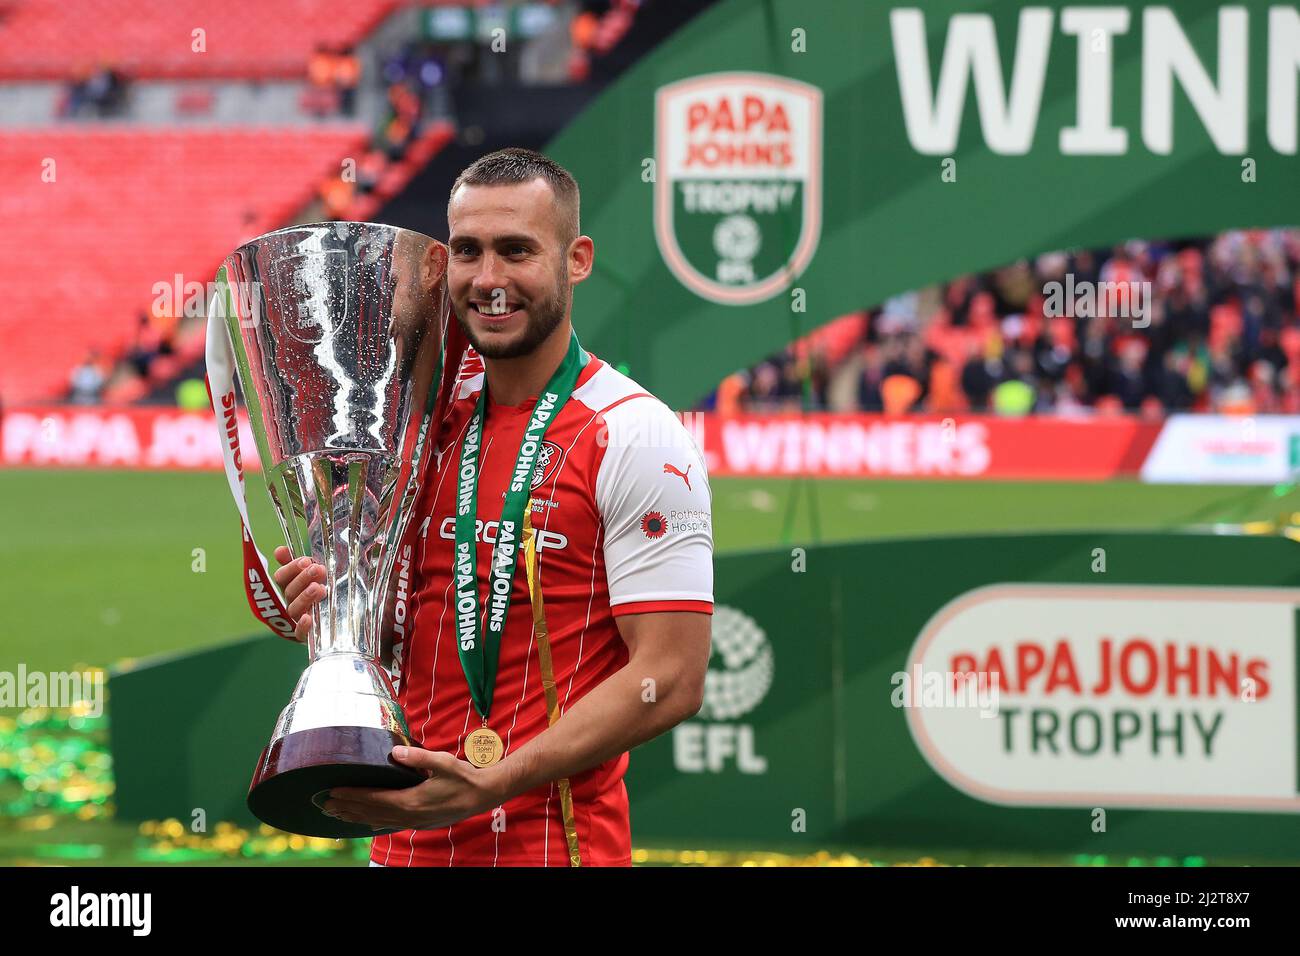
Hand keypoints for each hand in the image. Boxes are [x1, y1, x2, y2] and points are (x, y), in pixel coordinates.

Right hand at [272, 545, 327, 641]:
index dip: (291, 568)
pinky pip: (300, 633)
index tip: (306, 560)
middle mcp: (292, 602)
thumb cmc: (328, 590)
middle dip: (302, 579)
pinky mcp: (306, 636)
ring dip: (304, 597)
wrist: (342, 620)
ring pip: (293, 609)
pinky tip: (308, 618)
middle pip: (289, 590)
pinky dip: (302, 627)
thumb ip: (302, 563)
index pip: (282, 577)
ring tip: (318, 589)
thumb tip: (280, 549)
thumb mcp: (318, 575)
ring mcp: (298, 619)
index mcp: (292, 586)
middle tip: (317, 569)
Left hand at [321, 746, 507, 830]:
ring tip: (338, 815)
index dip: (352, 796)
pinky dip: (374, 822)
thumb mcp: (442, 763)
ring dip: (356, 817)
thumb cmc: (464, 777)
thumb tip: (394, 750)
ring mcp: (413, 822)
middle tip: (325, 805)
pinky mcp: (419, 822)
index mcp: (410, 801)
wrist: (484, 795)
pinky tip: (366, 823)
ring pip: (378, 821)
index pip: (373, 799)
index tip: (333, 792)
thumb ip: (417, 757)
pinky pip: (389, 824)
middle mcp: (408, 816)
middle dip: (347, 808)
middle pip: (370, 813)